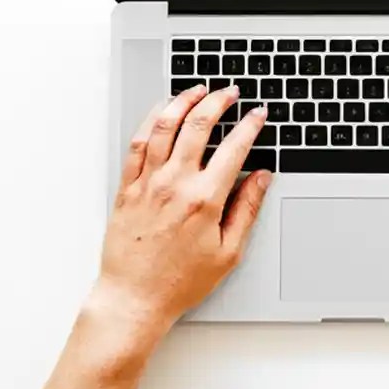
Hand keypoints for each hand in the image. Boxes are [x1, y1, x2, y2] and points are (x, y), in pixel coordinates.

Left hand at [91, 85, 271, 341]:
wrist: (133, 298)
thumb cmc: (180, 282)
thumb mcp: (229, 252)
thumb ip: (247, 209)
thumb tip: (262, 178)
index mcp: (205, 200)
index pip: (234, 148)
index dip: (250, 125)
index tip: (258, 115)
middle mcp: (175, 184)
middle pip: (198, 125)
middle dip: (218, 102)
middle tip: (230, 93)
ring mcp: (147, 183)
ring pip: (165, 126)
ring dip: (184, 101)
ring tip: (198, 91)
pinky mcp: (127, 188)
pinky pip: (138, 143)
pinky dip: (152, 121)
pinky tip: (162, 112)